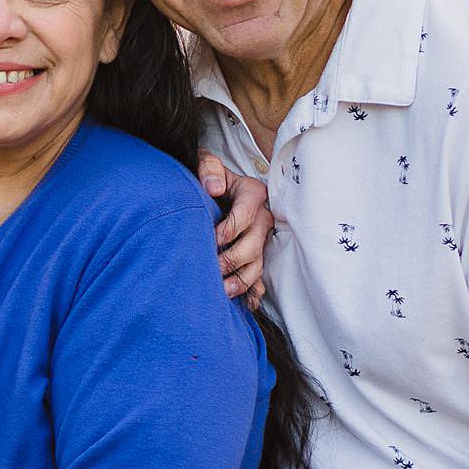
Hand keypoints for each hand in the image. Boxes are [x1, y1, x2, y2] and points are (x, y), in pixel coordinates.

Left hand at [202, 153, 271, 306]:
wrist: (211, 186)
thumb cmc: (208, 175)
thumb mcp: (207, 163)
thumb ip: (209, 169)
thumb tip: (213, 188)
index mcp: (252, 194)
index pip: (246, 214)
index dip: (230, 228)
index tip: (212, 238)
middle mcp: (261, 217)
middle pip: (254, 243)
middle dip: (235, 258)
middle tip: (215, 268)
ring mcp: (259, 238)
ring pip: (257, 263)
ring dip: (243, 280)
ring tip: (225, 291)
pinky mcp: (255, 254)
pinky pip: (259, 277)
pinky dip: (253, 292)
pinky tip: (246, 305)